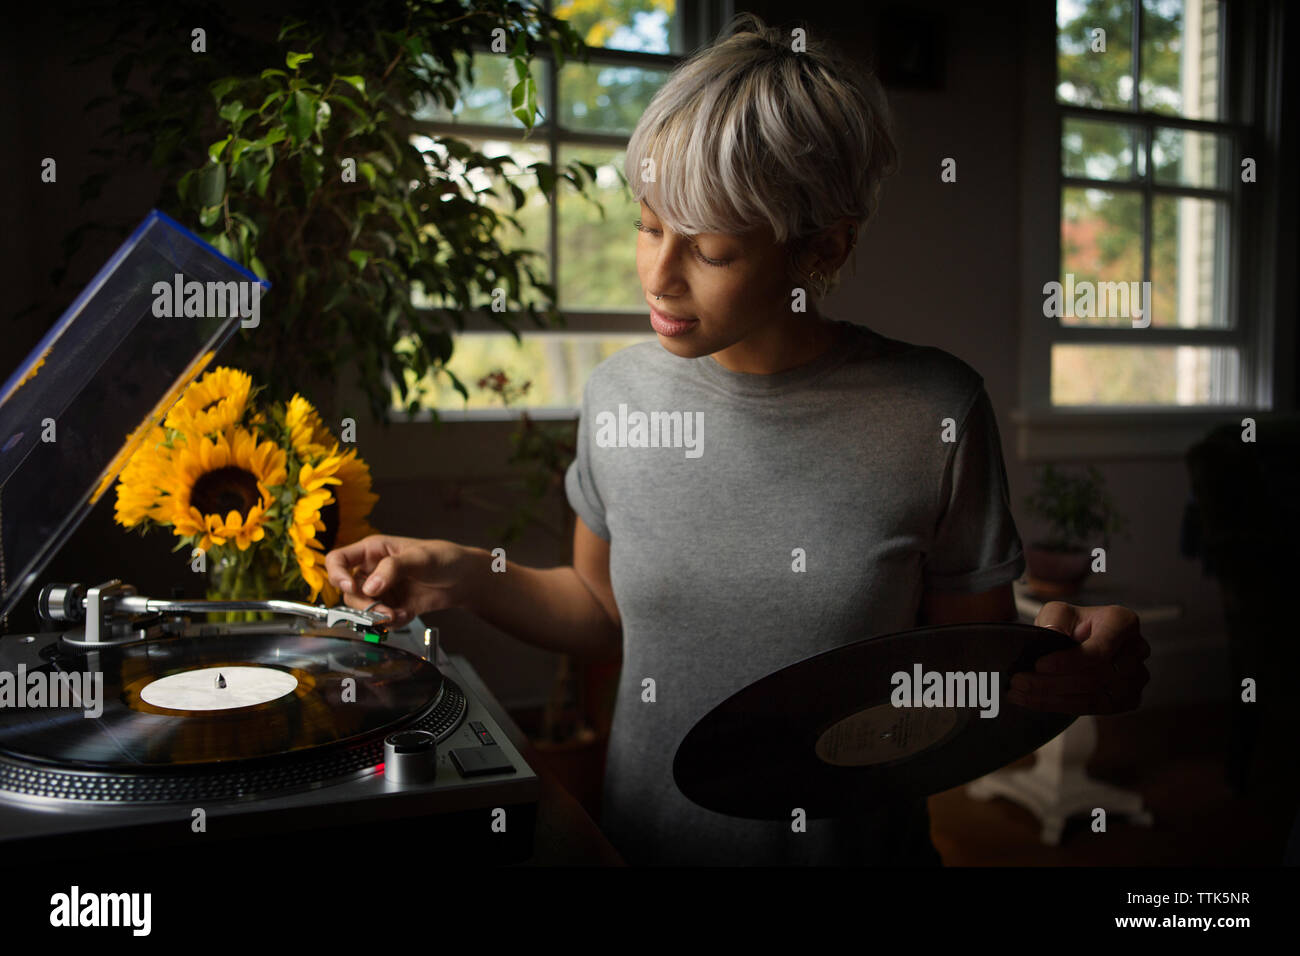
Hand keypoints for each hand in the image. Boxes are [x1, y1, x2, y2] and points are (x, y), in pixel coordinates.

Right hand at [322, 534, 480, 629]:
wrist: (465, 579)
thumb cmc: (444, 558)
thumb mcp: (419, 557)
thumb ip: (393, 569)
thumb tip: (370, 587)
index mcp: (373, 551)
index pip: (338, 560)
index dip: (337, 575)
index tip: (350, 587)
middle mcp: (372, 571)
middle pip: (348, 592)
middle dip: (363, 605)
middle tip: (382, 611)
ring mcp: (382, 591)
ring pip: (362, 609)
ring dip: (376, 617)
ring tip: (397, 615)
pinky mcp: (393, 607)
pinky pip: (381, 621)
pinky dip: (392, 622)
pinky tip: (407, 615)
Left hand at [1010, 602, 1150, 714]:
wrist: (1083, 640)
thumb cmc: (1073, 623)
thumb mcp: (1059, 611)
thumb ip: (1056, 617)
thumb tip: (1053, 632)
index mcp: (1122, 622)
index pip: (1099, 650)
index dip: (1068, 662)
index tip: (1038, 665)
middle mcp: (1136, 650)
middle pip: (1094, 677)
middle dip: (1051, 682)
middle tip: (1019, 681)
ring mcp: (1136, 678)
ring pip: (1093, 697)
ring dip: (1052, 698)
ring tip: (1020, 693)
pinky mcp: (1128, 699)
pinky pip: (1094, 709)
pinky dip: (1061, 706)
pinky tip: (1036, 701)